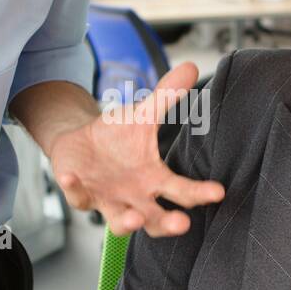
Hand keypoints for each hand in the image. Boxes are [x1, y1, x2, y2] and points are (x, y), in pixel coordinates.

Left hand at [49, 61, 224, 236]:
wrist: (81, 143)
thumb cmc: (118, 136)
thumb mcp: (142, 115)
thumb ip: (166, 95)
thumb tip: (192, 66)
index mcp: (155, 180)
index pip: (182, 192)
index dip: (200, 193)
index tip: (218, 192)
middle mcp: (136, 198)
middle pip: (156, 219)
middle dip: (169, 223)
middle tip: (182, 223)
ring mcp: (109, 200)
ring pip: (121, 222)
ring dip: (127, 222)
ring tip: (134, 218)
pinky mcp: (82, 195)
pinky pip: (78, 197)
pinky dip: (75, 190)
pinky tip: (72, 177)